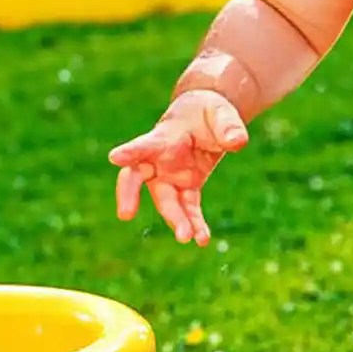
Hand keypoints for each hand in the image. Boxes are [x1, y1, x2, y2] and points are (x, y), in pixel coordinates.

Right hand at [108, 90, 248, 245]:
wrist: (209, 120)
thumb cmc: (208, 112)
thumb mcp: (221, 112)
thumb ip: (228, 126)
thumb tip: (237, 143)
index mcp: (163, 137)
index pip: (144, 144)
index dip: (130, 151)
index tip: (115, 156)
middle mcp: (160, 160)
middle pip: (136, 178)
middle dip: (130, 195)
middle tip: (125, 214)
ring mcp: (171, 176)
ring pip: (166, 201)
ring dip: (175, 219)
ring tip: (186, 238)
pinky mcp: (187, 188)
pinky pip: (188, 208)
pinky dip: (195, 224)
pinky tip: (202, 239)